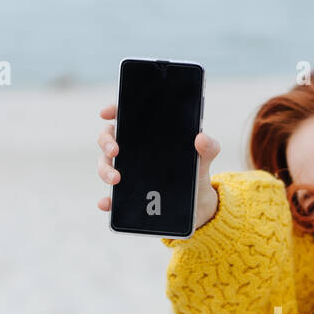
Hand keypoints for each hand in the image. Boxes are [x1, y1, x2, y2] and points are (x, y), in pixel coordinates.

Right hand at [96, 102, 221, 229]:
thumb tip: (201, 138)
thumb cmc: (196, 170)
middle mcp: (132, 150)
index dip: (114, 110)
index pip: (126, 116)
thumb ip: (208, 147)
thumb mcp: (204, 158)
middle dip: (106, 142)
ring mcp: (127, 172)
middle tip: (115, 150)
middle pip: (108, 139)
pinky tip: (108, 204)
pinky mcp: (127, 196)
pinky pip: (112, 198)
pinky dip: (107, 201)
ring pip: (105, 166)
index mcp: (147, 134)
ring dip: (105, 171)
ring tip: (116, 179)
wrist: (198, 201)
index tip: (106, 113)